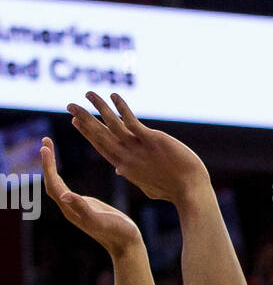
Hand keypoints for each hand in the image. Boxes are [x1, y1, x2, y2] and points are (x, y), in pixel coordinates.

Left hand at [41, 138, 141, 257]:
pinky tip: (62, 169)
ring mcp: (76, 207)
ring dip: (51, 167)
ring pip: (57, 184)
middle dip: (47, 162)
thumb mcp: (99, 219)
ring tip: (49, 148)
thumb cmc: (117, 232)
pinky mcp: (85, 206)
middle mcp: (69, 208)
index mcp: (70, 209)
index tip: (45, 147)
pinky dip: (60, 174)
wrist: (126, 244)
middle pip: (51, 182)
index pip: (53, 184)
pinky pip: (66, 187)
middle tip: (45, 141)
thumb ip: (82, 208)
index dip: (48, 166)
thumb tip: (64, 195)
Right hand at [67, 92, 209, 204]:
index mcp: (125, 167)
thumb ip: (131, 174)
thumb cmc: (173, 189)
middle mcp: (127, 157)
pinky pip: (132, 122)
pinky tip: (113, 96)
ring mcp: (138, 148)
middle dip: (84, 118)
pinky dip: (121, 108)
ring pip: (112, 125)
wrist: (190, 191)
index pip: (101, 146)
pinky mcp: (152, 140)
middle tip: (70, 105)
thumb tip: (119, 171)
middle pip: (100, 134)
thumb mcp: (146, 183)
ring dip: (99, 107)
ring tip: (88, 93)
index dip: (87, 132)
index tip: (75, 121)